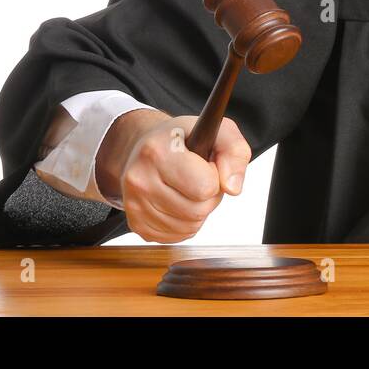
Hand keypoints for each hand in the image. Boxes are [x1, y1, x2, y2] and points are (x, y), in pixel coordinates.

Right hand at [98, 111, 251, 243]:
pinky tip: (178, 202)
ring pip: (188, 227)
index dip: (215, 177)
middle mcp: (139, 178)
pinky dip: (185, 224)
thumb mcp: (218, 132)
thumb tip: (232, 188)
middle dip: (209, 197)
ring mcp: (133, 203)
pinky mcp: (135, 223)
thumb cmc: (184, 139)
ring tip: (189, 189)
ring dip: (198, 212)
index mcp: (157, 151)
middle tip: (200, 179)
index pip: (205, 187)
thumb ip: (235, 153)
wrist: (147, 146)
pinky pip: (175, 237)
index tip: (206, 165)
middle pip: (197, 211)